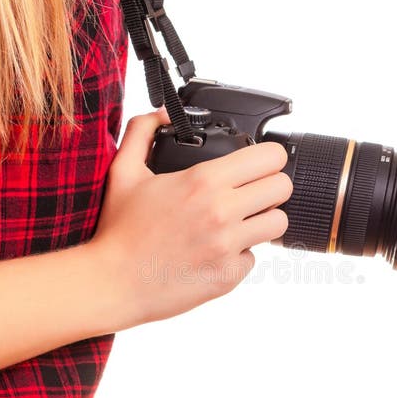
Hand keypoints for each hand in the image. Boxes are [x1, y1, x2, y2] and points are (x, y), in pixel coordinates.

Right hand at [89, 108, 293, 329]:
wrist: (113, 284)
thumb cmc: (118, 230)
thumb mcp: (123, 171)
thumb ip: (142, 131)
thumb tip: (163, 113)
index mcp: (203, 181)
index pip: (270, 157)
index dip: (268, 157)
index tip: (259, 162)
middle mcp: (222, 212)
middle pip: (283, 187)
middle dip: (271, 186)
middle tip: (252, 192)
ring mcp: (229, 246)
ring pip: (277, 223)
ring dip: (263, 220)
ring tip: (240, 221)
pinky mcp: (229, 275)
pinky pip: (254, 258)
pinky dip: (240, 254)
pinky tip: (216, 250)